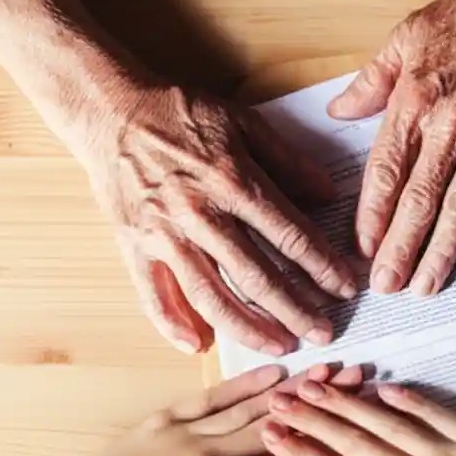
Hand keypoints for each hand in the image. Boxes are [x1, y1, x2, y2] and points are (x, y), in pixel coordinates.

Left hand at [18, 363, 361, 455]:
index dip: (333, 441)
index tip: (366, 422)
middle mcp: (210, 455)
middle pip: (281, 424)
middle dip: (324, 401)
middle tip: (364, 377)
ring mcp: (185, 433)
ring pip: (251, 405)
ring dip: (295, 386)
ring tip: (331, 367)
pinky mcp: (161, 421)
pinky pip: (211, 397)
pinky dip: (244, 383)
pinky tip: (273, 372)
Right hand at [88, 84, 356, 354]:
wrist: (109, 109)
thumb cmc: (179, 112)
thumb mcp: (242, 121)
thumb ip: (288, 159)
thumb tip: (329, 192)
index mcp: (232, 180)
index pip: (289, 234)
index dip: (322, 265)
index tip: (346, 287)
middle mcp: (200, 214)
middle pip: (256, 275)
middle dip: (295, 309)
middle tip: (324, 333)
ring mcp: (164, 234)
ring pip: (211, 294)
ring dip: (248, 327)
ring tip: (280, 346)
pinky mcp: (134, 245)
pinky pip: (152, 294)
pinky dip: (172, 324)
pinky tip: (199, 346)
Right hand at [261, 381, 455, 455]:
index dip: (303, 454)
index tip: (274, 434)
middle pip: (355, 442)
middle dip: (314, 418)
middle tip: (283, 397)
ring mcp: (451, 455)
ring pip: (388, 423)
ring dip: (350, 403)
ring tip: (320, 385)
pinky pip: (437, 413)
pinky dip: (410, 400)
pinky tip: (388, 389)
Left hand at [328, 0, 455, 296]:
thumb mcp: (407, 35)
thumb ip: (372, 80)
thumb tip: (338, 110)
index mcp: (416, 102)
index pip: (386, 172)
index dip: (372, 216)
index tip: (361, 251)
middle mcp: (452, 126)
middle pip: (420, 200)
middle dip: (400, 249)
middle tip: (387, 287)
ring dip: (444, 250)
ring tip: (428, 285)